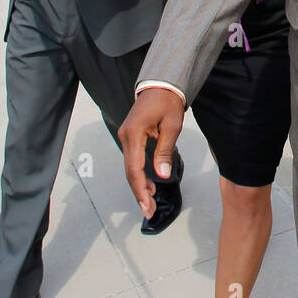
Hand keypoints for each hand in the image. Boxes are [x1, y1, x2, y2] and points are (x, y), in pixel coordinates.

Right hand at [118, 87, 186, 218]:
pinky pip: (133, 160)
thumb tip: (162, 175)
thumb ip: (165, 151)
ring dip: (140, 186)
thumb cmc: (168, 103)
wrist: (161, 85)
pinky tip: (150, 188)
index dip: (140, 189)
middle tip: (149, 211)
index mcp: (134, 133)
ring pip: (130, 168)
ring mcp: (126, 136)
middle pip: (129, 171)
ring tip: (150, 204)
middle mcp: (125, 136)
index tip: (147, 205)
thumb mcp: (172, 126)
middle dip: (139, 193)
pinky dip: (140, 175)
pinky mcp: (130, 137)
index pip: (134, 168)